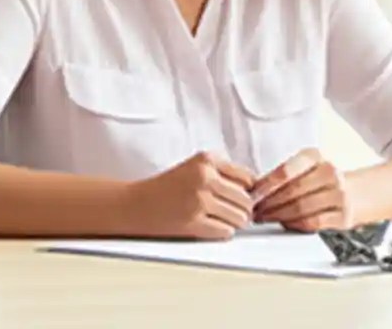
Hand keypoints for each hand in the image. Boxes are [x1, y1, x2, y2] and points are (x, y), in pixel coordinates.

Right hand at [127, 152, 255, 239]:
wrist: (135, 204)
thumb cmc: (166, 187)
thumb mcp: (195, 168)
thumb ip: (222, 174)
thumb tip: (256, 191)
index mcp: (207, 159)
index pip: (248, 178)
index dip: (248, 191)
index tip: (241, 198)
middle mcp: (205, 177)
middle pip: (246, 200)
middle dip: (242, 210)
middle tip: (231, 213)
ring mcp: (199, 200)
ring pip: (239, 218)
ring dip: (234, 223)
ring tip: (220, 219)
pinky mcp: (193, 222)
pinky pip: (225, 232)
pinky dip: (222, 232)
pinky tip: (210, 226)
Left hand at [251, 149, 353, 231]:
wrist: (356, 192)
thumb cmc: (320, 181)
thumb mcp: (304, 169)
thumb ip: (282, 177)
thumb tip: (252, 191)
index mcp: (315, 156)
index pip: (286, 171)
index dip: (266, 186)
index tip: (252, 195)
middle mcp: (329, 172)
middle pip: (291, 191)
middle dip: (269, 204)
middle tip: (254, 211)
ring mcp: (339, 194)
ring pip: (301, 208)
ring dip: (278, 216)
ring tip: (265, 218)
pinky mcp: (343, 215)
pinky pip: (313, 222)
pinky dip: (295, 224)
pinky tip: (285, 223)